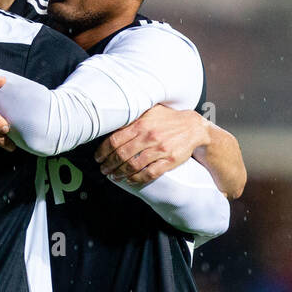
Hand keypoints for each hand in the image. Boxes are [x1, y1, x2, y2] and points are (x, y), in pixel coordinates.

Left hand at [93, 105, 209, 184]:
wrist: (194, 127)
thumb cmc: (168, 119)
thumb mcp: (150, 112)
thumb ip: (133, 116)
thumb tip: (112, 120)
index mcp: (141, 124)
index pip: (115, 140)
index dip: (103, 151)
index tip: (98, 157)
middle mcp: (149, 136)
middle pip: (121, 154)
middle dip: (109, 164)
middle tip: (103, 169)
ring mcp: (159, 149)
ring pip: (133, 165)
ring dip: (120, 173)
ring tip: (113, 176)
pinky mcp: (169, 160)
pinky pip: (149, 173)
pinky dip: (137, 179)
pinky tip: (130, 180)